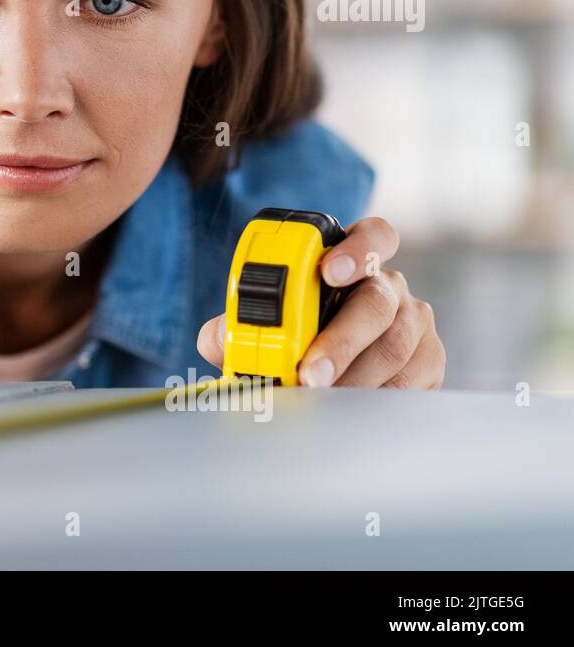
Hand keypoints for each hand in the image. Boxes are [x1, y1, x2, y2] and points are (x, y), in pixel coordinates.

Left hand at [197, 216, 444, 388]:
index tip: (330, 271)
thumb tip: (217, 338)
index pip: (375, 236)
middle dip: (341, 340)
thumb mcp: (267, 322)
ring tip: (319, 400)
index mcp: (352, 262)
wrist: (337, 373)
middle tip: (310, 373)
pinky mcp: (429, 361)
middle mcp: (389, 287)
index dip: (358, 249)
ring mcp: (414, 323)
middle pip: (378, 303)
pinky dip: (376, 398)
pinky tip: (349, 409)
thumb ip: (238, 323)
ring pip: (394, 347)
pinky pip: (411, 381)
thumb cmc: (297, 334)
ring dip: (353, 378)